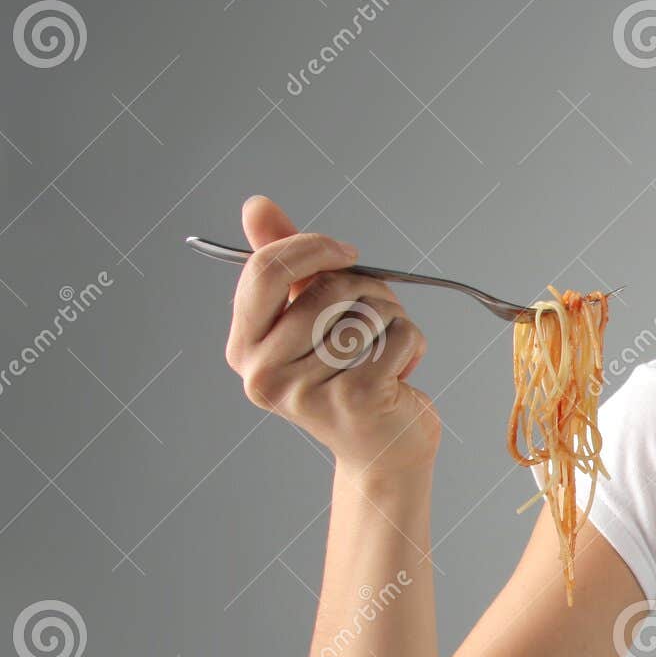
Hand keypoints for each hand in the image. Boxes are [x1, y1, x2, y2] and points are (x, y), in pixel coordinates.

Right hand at [223, 195, 440, 477]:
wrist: (383, 451)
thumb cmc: (346, 376)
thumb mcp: (308, 317)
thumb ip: (284, 264)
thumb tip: (256, 205)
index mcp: (242, 349)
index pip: (266, 271)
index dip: (312, 248)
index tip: (347, 253)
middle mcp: (265, 374)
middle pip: (329, 287)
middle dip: (368, 291)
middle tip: (375, 323)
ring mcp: (309, 390)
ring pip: (369, 309)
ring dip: (392, 320)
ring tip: (384, 353)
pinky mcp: (358, 398)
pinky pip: (400, 333)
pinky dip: (414, 344)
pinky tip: (401, 373)